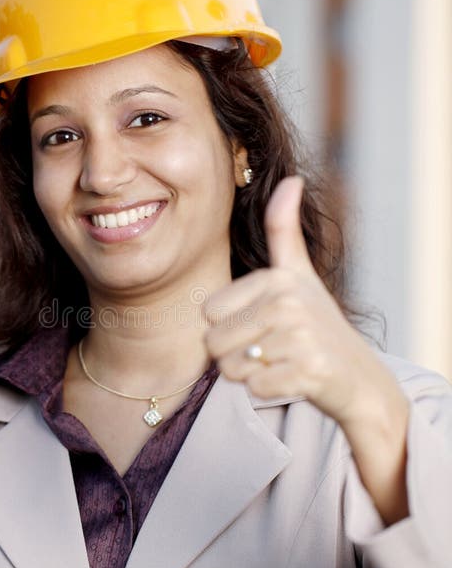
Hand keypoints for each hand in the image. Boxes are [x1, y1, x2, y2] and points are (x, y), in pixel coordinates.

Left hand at [204, 175, 409, 523]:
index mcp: (277, 279)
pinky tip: (292, 378)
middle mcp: (288, 303)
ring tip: (281, 362)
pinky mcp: (307, 371)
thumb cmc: (319, 324)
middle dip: (235, 355)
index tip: (261, 325)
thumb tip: (290, 178)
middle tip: (271, 350)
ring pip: (230, 368)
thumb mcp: (299, 275)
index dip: (227, 327)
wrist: (359, 376)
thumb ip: (284, 230)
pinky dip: (268, 389)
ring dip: (249, 374)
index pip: (208, 314)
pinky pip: (253, 388)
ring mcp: (299, 337)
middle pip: (213, 344)